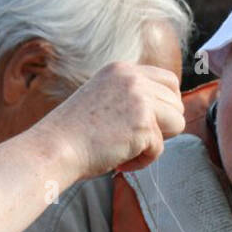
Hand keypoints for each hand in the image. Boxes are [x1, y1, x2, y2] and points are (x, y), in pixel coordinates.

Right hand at [38, 62, 184, 181]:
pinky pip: (159, 149)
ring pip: (177, 123)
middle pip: (177, 103)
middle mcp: (133, 79)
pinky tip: (119, 160)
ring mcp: (140, 100)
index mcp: (122, 70)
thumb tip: (164, 113)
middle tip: (133, 140)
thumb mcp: (102, 100)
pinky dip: (141, 161)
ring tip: (128, 150)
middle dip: (161, 126)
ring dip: (155, 142)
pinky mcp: (143, 125)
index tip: (147, 124)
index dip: (165, 106)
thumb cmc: (73, 134)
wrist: (55, 149)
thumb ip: (130, 98)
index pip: (168, 81)